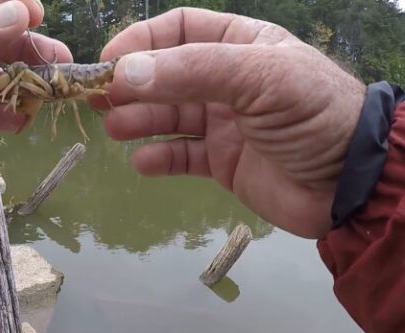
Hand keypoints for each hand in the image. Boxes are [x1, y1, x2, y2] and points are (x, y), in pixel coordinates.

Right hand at [98, 8, 365, 238]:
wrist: (351, 185)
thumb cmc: (313, 114)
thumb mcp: (258, 77)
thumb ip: (191, 72)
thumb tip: (124, 72)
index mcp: (242, 45)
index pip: (182, 29)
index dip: (143, 41)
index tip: (110, 60)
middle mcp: (229, 81)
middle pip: (167, 74)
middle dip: (133, 84)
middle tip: (101, 99)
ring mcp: (225, 123)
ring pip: (169, 116)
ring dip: (139, 120)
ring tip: (116, 129)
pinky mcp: (222, 162)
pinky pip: (181, 156)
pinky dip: (159, 158)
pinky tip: (144, 163)